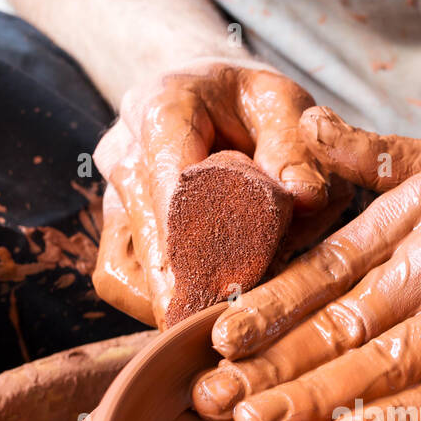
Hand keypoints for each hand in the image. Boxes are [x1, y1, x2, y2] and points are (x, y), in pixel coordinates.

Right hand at [93, 57, 333, 326]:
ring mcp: (114, 192)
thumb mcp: (287, 108)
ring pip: (126, 266)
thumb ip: (297, 148)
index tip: (224, 278)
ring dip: (174, 299)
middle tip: (234, 319)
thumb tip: (307, 198)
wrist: (216, 101)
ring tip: (223, 317)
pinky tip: (202, 310)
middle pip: (147, 231)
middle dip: (191, 281)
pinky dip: (160, 302)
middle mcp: (126, 150)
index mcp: (164, 106)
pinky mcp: (115, 228)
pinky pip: (120, 280)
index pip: (169, 172)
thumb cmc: (255, 106)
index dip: (196, 231)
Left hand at [192, 110, 420, 420]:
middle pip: (341, 323)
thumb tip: (303, 126)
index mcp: (420, 220)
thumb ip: (376, 153)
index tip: (215, 338)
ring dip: (316, 398)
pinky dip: (405, 416)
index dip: (267, 305)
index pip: (325, 269)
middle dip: (270, 366)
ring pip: (385, 361)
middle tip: (211, 403)